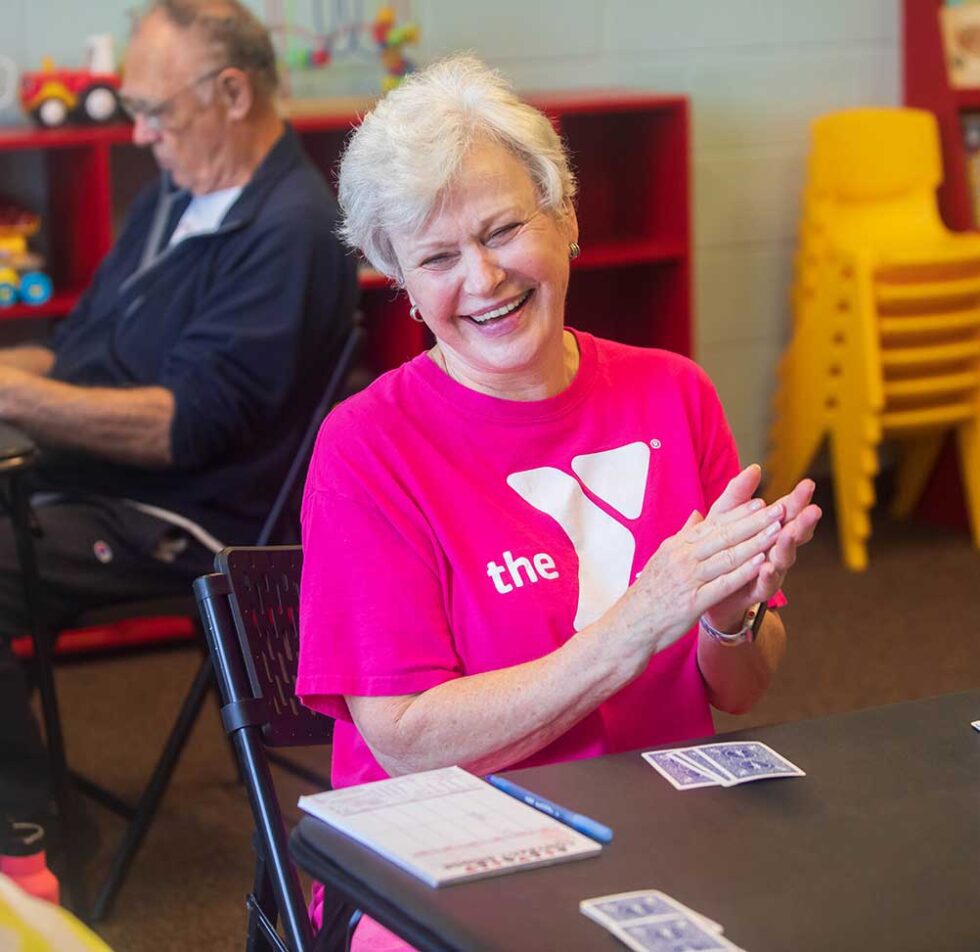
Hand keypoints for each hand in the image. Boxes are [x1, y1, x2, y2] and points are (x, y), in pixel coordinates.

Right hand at [606, 464, 787, 656]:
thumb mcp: (662, 558)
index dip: (739, 513)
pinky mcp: (693, 602)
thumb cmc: (649, 593)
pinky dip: (743, 572)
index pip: (712, 525)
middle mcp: (682, 558)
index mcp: (676, 546)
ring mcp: (687, 579)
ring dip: (754, 542)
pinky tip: (761, 562)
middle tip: (778, 509)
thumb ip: (683, 536)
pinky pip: (723, 584)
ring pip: (727, 556)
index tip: (761, 502)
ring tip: (777, 530)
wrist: (629, 626)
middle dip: (753, 522)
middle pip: (723, 536)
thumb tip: (697, 515)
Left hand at [703, 466, 821, 632]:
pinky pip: (765, 584)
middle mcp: (775, 550)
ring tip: (790, 533)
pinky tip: (768, 567)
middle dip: (802, 521)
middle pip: (792, 533)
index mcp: (767, 531)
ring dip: (788, 545)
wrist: (710, 592)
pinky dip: (767, 575)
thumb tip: (754, 467)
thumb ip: (738, 495)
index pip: (786, 512)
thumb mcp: (725, 518)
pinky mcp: (757, 591)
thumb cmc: (723, 550)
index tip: (807, 483)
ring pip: (783, 557)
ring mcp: (770, 571)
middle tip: (813, 509)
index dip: (797, 499)